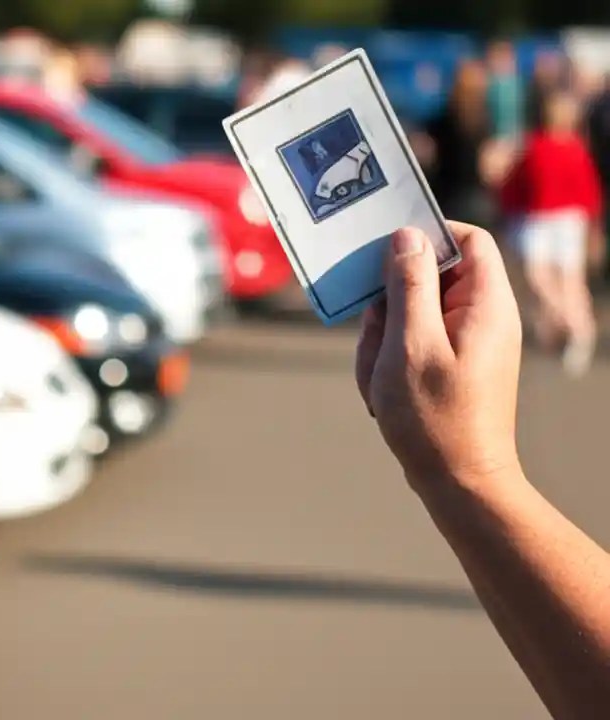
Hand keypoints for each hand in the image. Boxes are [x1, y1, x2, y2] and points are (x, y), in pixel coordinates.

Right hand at [355, 223, 523, 490]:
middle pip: (427, 277)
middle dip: (389, 304)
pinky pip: (410, 342)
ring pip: (409, 312)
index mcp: (486, 303)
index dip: (427, 236)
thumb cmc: (434, 418)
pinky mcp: (450, 363)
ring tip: (380, 379)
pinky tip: (383, 393)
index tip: (385, 254)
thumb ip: (409, 284)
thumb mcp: (410, 344)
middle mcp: (483, 316)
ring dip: (382, 340)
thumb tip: (407, 237)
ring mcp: (467, 341)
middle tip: (377, 340)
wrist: (458, 482)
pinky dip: (388, 361)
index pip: (468, 239)